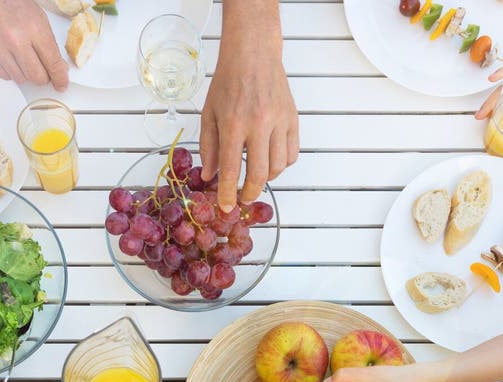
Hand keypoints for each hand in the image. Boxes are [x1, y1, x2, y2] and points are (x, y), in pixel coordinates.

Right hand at [0, 0, 68, 90]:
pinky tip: (10, 56)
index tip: (62, 84)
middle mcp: (16, 41)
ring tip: (22, 56)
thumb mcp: (38, 18)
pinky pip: (6, 77)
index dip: (60, 78)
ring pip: (22, 79)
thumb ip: (50, 45)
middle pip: (38, 78)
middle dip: (43, 77)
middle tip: (42, 70)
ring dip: (25, 72)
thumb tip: (59, 68)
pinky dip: (11, 71)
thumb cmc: (11, 4)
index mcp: (33, 29)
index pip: (53, 64)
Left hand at [200, 29, 297, 210]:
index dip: (228, 193)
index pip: (232, 169)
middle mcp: (259, 123)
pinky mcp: (293, 118)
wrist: (253, 53)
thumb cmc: (228, 83)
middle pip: (259, 174)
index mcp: (234, 123)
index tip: (227, 207)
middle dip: (250, 193)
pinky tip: (271, 160)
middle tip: (243, 198)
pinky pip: (292, 154)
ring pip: (278, 167)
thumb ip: (209, 147)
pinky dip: (283, 164)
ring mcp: (279, 121)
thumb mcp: (209, 114)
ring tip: (256, 176)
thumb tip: (210, 176)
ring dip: (266, 178)